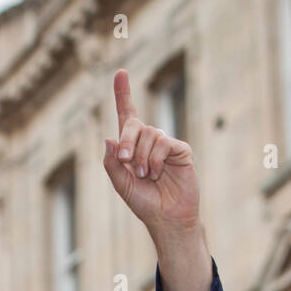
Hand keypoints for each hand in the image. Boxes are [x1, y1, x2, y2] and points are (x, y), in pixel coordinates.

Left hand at [101, 69, 200, 239]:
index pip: (127, 116)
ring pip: (149, 134)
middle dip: (127, 141)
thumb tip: (109, 138)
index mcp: (132, 147)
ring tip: (145, 176)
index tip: (120, 73)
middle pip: (134, 125)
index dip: (123, 94)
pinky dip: (155, 159)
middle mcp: (149, 142)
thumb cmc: (144, 203)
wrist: (167, 218)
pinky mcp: (181, 150)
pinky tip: (156, 173)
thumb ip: (112, 163)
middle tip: (126, 162)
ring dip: (141, 157)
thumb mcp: (121, 184)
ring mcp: (165, 145)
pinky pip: (163, 143)